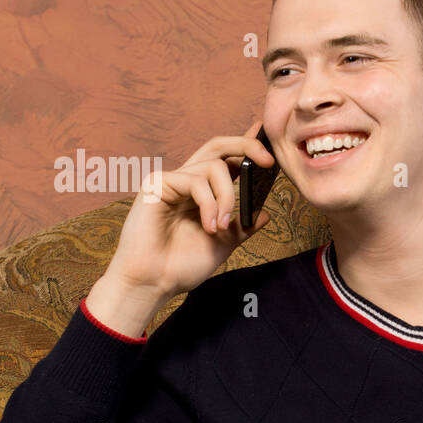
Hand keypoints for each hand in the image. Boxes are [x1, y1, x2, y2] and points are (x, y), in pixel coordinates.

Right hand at [107, 120, 275, 299]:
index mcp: (202, 193)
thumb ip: (242, 227)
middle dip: (247, 145)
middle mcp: (187, 181)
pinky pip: (195, 181)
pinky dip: (210, 203)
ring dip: (227, 197)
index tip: (267, 138)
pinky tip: (210, 226)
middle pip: (218, 146)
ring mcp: (171, 181)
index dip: (246, 146)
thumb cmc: (181, 266)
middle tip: (268, 160)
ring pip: (214, 166)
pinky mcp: (157, 184)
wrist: (154, 283)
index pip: (227, 160)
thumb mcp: (223, 244)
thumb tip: (265, 214)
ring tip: (221, 226)